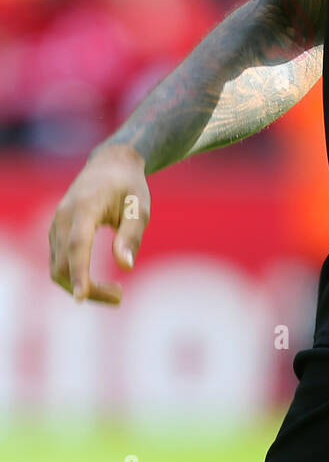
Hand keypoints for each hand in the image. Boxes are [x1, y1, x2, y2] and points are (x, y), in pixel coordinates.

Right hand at [48, 142, 150, 303]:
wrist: (110, 165)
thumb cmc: (128, 186)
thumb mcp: (139, 207)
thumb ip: (131, 235)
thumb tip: (126, 266)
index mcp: (85, 207)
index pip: (77, 244)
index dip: (79, 272)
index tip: (82, 296)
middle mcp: (63, 217)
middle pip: (64, 264)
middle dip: (87, 288)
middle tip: (119, 297)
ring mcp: (55, 225)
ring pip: (58, 268)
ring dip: (80, 287)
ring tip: (115, 294)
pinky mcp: (56, 234)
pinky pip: (59, 263)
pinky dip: (75, 278)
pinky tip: (98, 284)